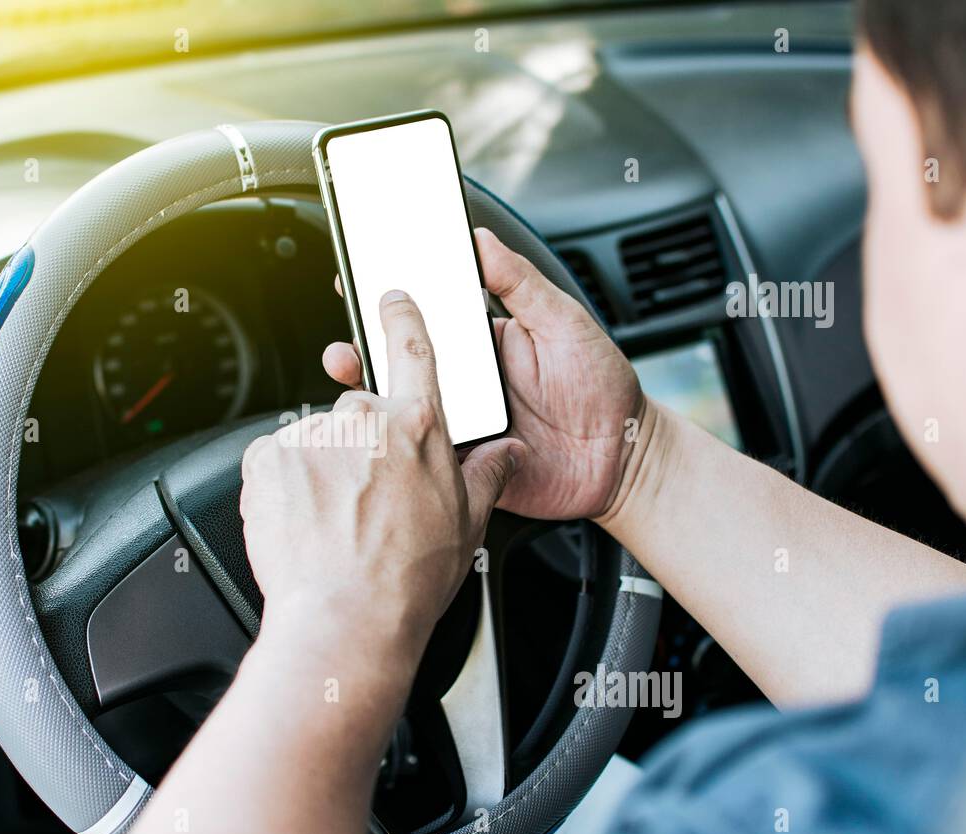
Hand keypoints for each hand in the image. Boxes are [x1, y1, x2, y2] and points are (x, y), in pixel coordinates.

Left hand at [241, 289, 524, 681]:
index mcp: (418, 428)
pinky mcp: (266, 458)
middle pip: (357, 415)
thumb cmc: (406, 580)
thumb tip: (508, 452)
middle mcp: (363, 422)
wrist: (346, 618)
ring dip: (320, 471)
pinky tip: (302, 522)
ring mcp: (311, 437)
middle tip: (364, 502)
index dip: (403, 318)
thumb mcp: (467, 525)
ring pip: (315, 442)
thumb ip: (487, 474)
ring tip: (332, 523)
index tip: (392, 299)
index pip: (413, 351)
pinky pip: (274, 461)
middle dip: (359, 450)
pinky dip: (283, 486)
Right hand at [324, 228, 645, 522]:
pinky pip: (418, 452)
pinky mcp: (460, 463)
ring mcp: (459, 421)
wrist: (621, 463)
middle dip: (365, 342)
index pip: (428, 314)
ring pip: (402, 404)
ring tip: (349, 366)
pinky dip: (393, 441)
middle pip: (401, 359)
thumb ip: (521, 284)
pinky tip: (378, 424)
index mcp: (481, 342)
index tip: (361, 275)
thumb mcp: (563, 323)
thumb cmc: (601, 389)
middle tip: (344, 326)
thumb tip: (481, 239)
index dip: (392, 297)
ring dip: (370, 388)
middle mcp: (463, 380)